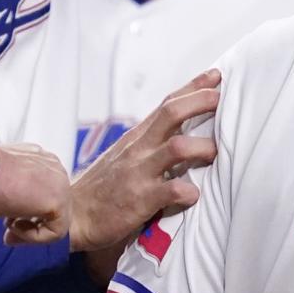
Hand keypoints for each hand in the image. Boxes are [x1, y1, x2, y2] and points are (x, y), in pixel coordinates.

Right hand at [0, 141, 76, 241]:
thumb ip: (13, 193)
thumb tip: (13, 215)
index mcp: (40, 160)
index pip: (43, 193)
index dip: (25, 212)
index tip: (7, 221)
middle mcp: (54, 168)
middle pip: (52, 207)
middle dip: (30, 224)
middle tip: (8, 232)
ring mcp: (60, 184)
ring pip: (56, 221)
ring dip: (31, 232)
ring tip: (9, 228)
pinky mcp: (59, 201)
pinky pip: (56, 231)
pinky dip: (34, 237)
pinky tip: (14, 226)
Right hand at [64, 73, 219, 249]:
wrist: (71, 217)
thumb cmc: (105, 187)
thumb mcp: (125, 155)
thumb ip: (151, 142)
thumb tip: (182, 131)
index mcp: (137, 137)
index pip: (167, 104)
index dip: (192, 87)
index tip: (216, 75)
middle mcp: (138, 149)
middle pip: (172, 113)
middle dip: (200, 102)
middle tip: (222, 98)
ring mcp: (139, 173)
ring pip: (177, 148)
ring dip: (203, 148)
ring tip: (215, 154)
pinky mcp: (140, 200)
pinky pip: (172, 190)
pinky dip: (189, 192)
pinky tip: (194, 195)